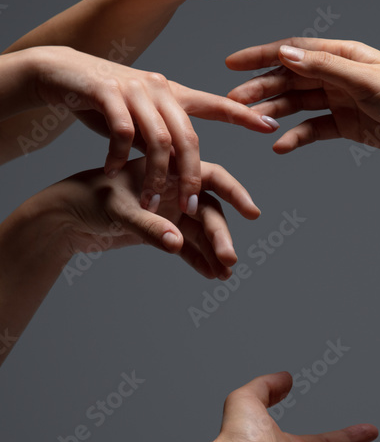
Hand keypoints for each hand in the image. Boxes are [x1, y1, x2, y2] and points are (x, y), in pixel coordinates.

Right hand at [31, 45, 275, 210]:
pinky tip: (111, 172)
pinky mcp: (105, 92)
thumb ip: (164, 138)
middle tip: (190, 208)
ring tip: (148, 205)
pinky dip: (119, 158)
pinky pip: (121, 132)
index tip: (271, 126)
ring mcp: (134, 89)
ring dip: (155, 177)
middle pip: (188, 138)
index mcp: (174, 93)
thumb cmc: (106, 101)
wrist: (60, 72)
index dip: (244, 116)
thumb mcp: (141, 118)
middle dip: (191, 178)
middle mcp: (160, 89)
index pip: (216, 104)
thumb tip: (183, 168)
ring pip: (157, 141)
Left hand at [56, 156, 259, 278]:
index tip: (252, 213)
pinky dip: (198, 259)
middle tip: (229, 259)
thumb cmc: (88, 199)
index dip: (235, 193)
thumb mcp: (117, 209)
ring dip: (214, 251)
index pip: (211, 176)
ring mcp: (169, 209)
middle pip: (208, 209)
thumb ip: (148, 227)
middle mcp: (174, 187)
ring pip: (201, 231)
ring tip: (224, 274)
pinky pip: (187, 246)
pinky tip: (211, 274)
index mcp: (167, 167)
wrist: (65, 217)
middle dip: (221, 235)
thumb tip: (177, 243)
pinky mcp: (162, 230)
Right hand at [226, 38, 379, 163]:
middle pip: (291, 78)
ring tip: (251, 123)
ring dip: (275, 112)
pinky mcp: (350, 126)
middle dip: (261, 88)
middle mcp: (341, 74)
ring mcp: (343, 100)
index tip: (232, 63)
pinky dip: (298, 136)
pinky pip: (316, 129)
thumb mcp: (365, 80)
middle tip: (232, 101)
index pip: (294, 51)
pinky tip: (281, 146)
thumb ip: (324, 68)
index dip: (261, 56)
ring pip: (299, 104)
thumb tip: (285, 54)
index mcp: (345, 54)